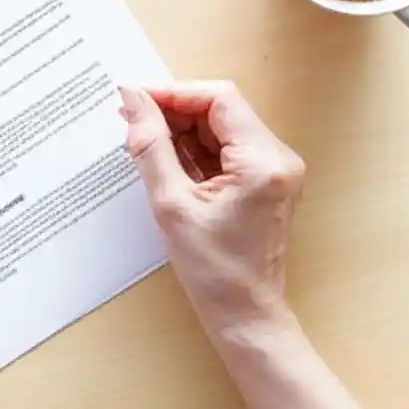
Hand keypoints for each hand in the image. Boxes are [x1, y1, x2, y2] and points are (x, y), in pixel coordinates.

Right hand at [119, 81, 305, 332]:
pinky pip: (226, 149)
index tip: (135, 99)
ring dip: (182, 130)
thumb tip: (132, 100)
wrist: (245, 315)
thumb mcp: (171, 204)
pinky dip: (194, 149)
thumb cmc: (213, 271)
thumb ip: (150, 146)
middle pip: (220, 110)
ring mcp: (274, 169)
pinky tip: (165, 160)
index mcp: (263, 161)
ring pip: (221, 128)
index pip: (218, 99)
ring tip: (142, 143)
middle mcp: (277, 157)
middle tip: (131, 121)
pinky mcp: (265, 180)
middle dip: (174, 111)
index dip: (173, 93)